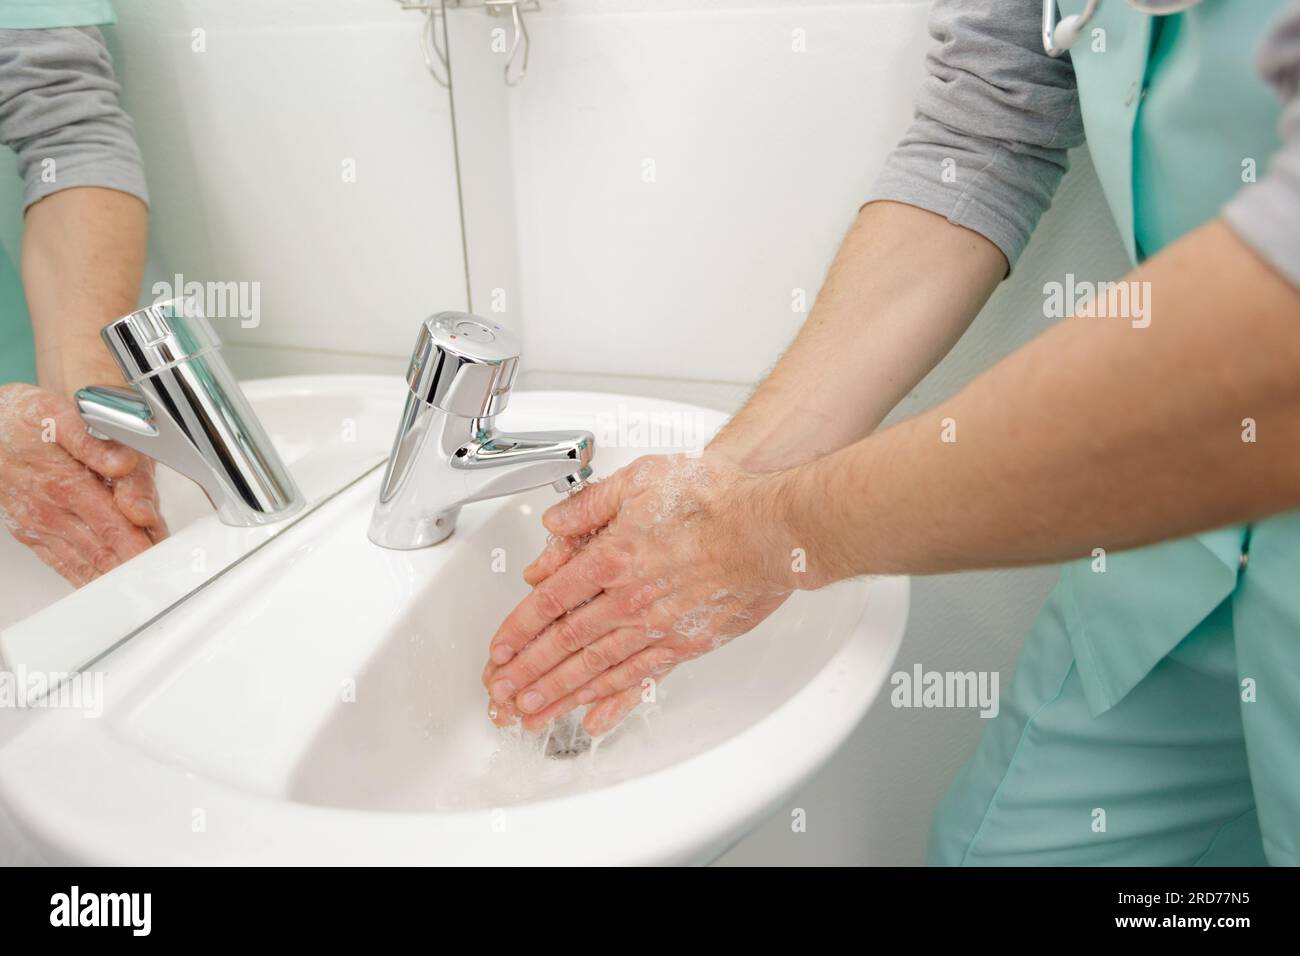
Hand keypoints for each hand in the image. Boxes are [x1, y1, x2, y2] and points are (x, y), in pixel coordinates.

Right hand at [0, 383, 166, 585]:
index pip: (115, 524)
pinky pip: (64, 564)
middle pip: (105, 550)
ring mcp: (40, 526)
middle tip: (167, 577)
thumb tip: (122, 462)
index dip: (143, 544)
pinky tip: (108, 584)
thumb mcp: (60, 416)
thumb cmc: (26, 421)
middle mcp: (51, 511)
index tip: (167, 558)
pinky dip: (89, 577)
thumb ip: (95, 443)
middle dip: (137, 565)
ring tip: (147, 584)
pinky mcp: (31, 534)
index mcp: (66, 483)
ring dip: (117, 576)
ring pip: (86, 563)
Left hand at [482, 452, 798, 735]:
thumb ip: (590, 504)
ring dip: (558, 694)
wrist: (770, 528)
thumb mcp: (640, 479)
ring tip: (530, 714)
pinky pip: (640, 679)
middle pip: (565, 643)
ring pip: (596, 669)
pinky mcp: (688, 643)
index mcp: (612, 558)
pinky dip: (613, 701)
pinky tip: (593, 717)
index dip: (517, 629)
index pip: (549, 602)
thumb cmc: (714, 498)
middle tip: (499, 696)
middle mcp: (629, 600)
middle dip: (526, 674)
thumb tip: (554, 524)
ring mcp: (658, 627)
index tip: (497, 651)